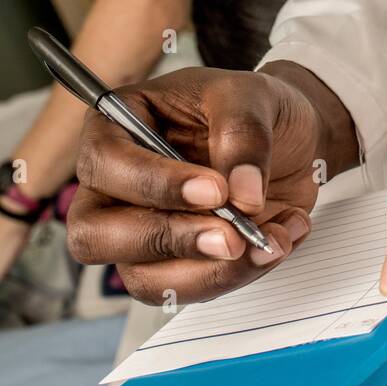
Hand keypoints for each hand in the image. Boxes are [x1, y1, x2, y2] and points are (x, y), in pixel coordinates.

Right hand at [69, 62, 357, 305]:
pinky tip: (275, 240)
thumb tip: (242, 194)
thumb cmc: (254, 106)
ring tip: (268, 240)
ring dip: (211, 270)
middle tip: (232, 235)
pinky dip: (236, 275)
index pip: (106, 164)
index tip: (216, 190)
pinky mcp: (175, 262)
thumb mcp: (251, 95)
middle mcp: (117, 185)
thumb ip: (243, 135)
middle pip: (95, 234)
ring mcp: (141, 230)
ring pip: (143, 277)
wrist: (291, 138)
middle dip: (168, 240)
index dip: (156, 184)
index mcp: (117, 126)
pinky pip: (187, 289)